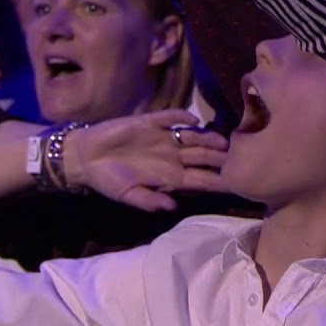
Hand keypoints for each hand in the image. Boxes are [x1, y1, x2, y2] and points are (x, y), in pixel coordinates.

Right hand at [64, 109, 229, 211]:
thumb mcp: (127, 195)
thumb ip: (149, 201)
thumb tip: (171, 208)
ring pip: (194, 137)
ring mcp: (165, 138)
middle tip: (240, 158)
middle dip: (221, 158)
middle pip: (204, 157)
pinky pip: (170, 117)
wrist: (85, 157)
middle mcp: (173, 157)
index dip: (219, 183)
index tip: (238, 184)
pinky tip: (191, 120)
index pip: (202, 180)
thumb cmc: (108, 180)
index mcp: (171, 177)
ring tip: (222, 141)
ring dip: (208, 138)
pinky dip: (181, 117)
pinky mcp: (151, 122)